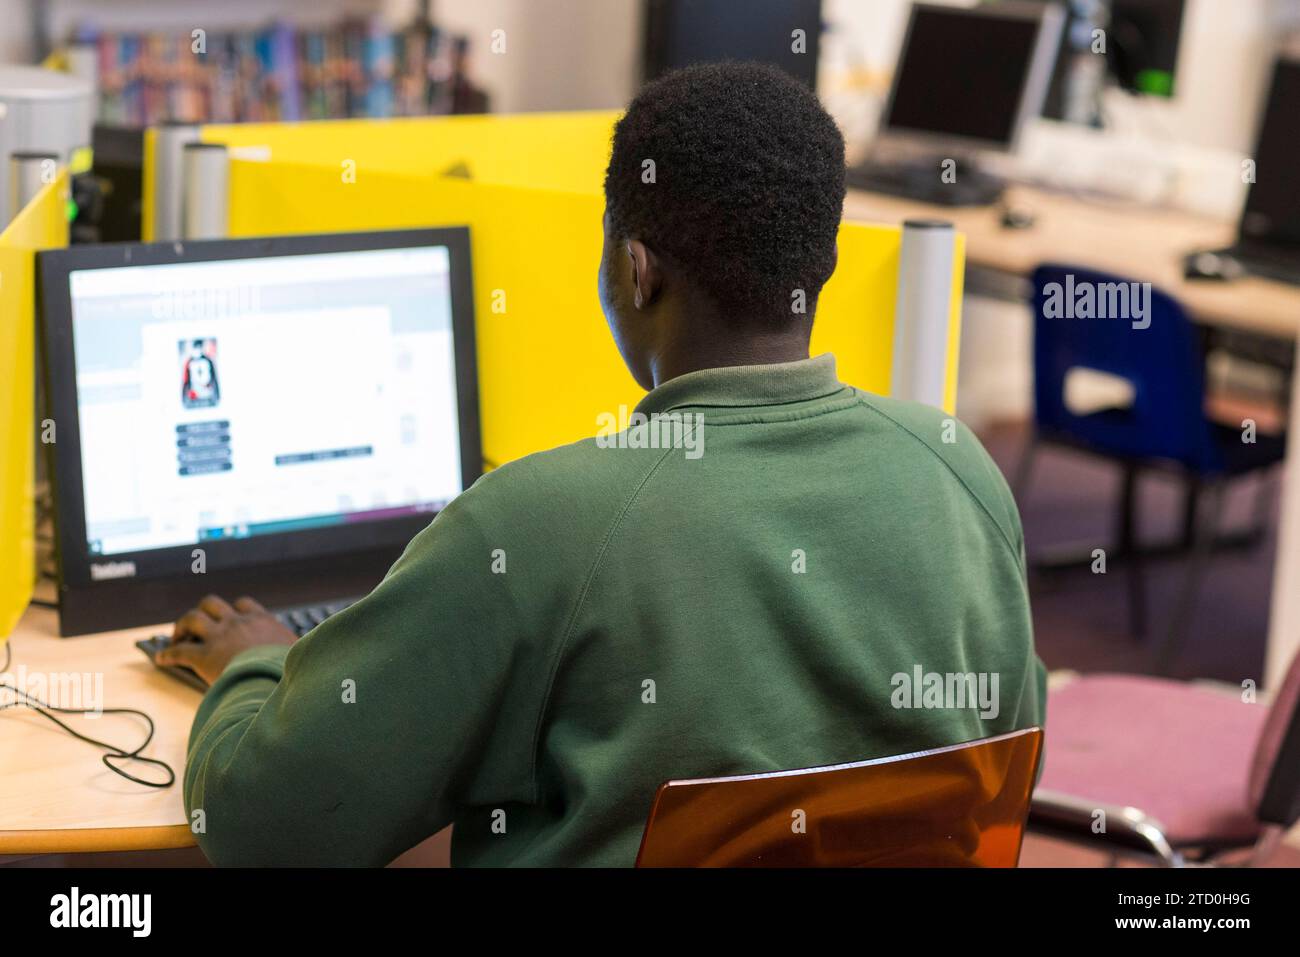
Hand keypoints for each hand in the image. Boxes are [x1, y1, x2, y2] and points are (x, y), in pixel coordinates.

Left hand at [156, 595, 297, 684]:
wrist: (275, 682)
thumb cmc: (291, 670)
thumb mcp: (299, 652)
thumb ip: (295, 649)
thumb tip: (308, 654)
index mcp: (261, 621)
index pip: (242, 604)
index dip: (232, 610)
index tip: (229, 619)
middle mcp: (237, 623)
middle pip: (211, 603)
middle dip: (201, 612)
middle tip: (196, 627)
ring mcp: (219, 638)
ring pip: (191, 619)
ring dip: (181, 627)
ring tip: (176, 638)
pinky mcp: (203, 657)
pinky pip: (179, 652)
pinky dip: (167, 654)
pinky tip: (161, 660)